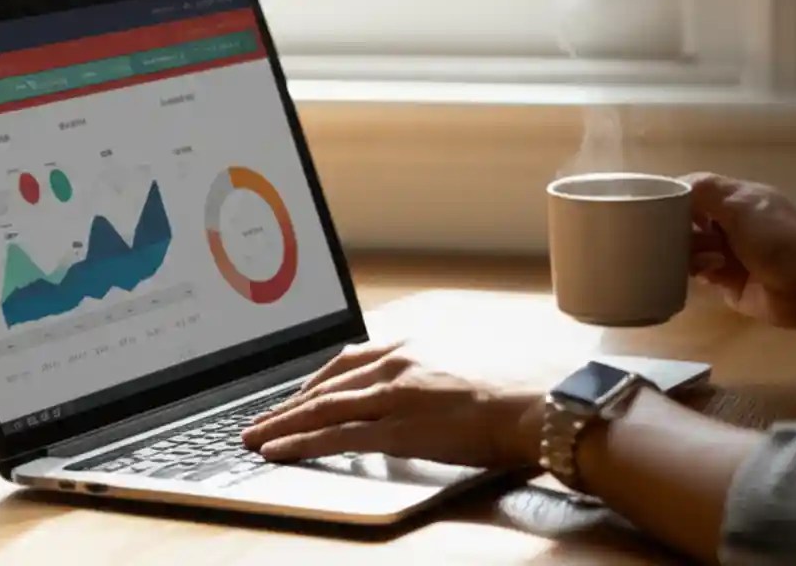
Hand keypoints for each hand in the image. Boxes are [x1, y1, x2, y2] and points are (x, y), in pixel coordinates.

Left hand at [240, 340, 544, 466]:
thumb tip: (440, 387)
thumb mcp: (474, 365)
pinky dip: (299, 443)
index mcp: (417, 346)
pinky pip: (335, 437)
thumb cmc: (521, 390)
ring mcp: (394, 395)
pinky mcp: (396, 428)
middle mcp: (398, 363)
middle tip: (263, 416)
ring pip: (322, 409)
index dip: (319, 377)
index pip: (353, 358)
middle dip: (290, 401)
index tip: (300, 391)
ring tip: (255, 436)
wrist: (540, 402)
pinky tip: (277, 451)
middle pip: (328, 383)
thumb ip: (444, 372)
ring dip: (283, 422)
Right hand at [682, 172, 795, 329]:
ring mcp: (728, 252)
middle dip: (679, 227)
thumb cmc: (778, 239)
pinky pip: (698, 272)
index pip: (695, 189)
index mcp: (738, 197)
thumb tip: (674, 187)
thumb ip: (705, 192)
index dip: (675, 195)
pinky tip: (710, 271)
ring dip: (691, 250)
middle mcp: (730, 222)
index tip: (652, 204)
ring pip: (690, 247)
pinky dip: (698, 270)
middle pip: (688, 219)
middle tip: (672, 236)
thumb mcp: (741, 206)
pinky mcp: (725, 280)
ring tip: (708, 257)